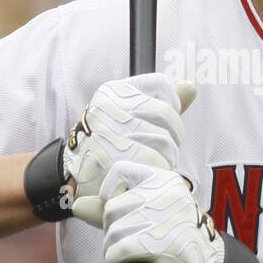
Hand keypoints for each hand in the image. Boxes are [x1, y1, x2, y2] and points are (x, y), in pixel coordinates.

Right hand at [66, 75, 196, 225]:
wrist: (72, 177)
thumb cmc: (106, 145)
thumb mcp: (128, 115)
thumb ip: (162, 102)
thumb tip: (190, 87)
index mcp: (113, 91)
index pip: (159, 85)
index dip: (171, 104)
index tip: (166, 122)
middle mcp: (109, 107)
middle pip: (167, 116)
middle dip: (172, 138)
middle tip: (161, 150)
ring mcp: (110, 133)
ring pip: (165, 142)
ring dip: (166, 158)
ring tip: (152, 164)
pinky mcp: (115, 161)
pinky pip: (157, 163)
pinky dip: (158, 172)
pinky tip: (147, 175)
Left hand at [101, 162, 223, 262]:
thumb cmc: (177, 239)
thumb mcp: (151, 215)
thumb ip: (112, 207)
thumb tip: (77, 205)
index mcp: (165, 180)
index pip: (120, 170)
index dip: (109, 193)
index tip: (119, 214)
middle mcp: (166, 194)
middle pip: (111, 210)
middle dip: (111, 233)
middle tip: (129, 246)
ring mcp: (165, 219)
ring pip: (112, 234)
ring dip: (112, 252)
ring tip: (129, 259)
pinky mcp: (162, 245)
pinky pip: (118, 252)